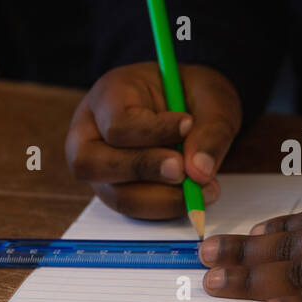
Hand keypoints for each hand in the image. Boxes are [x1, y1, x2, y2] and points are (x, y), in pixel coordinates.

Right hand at [66, 62, 241, 217]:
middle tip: (184, 170)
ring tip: (203, 187)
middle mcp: (90, 133)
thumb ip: (210, 130)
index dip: (153, 131)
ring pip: (115, 194)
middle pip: (93, 163)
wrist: (190, 106)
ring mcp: (99, 167)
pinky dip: (167, 207)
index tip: (188, 126)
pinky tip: (196, 195)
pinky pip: (135, 209)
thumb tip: (200, 172)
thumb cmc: (192, 93)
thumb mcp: (211, 96)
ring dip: (163, 197)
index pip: (116, 123)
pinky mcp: (116, 190)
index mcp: (108, 95)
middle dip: (144, 170)